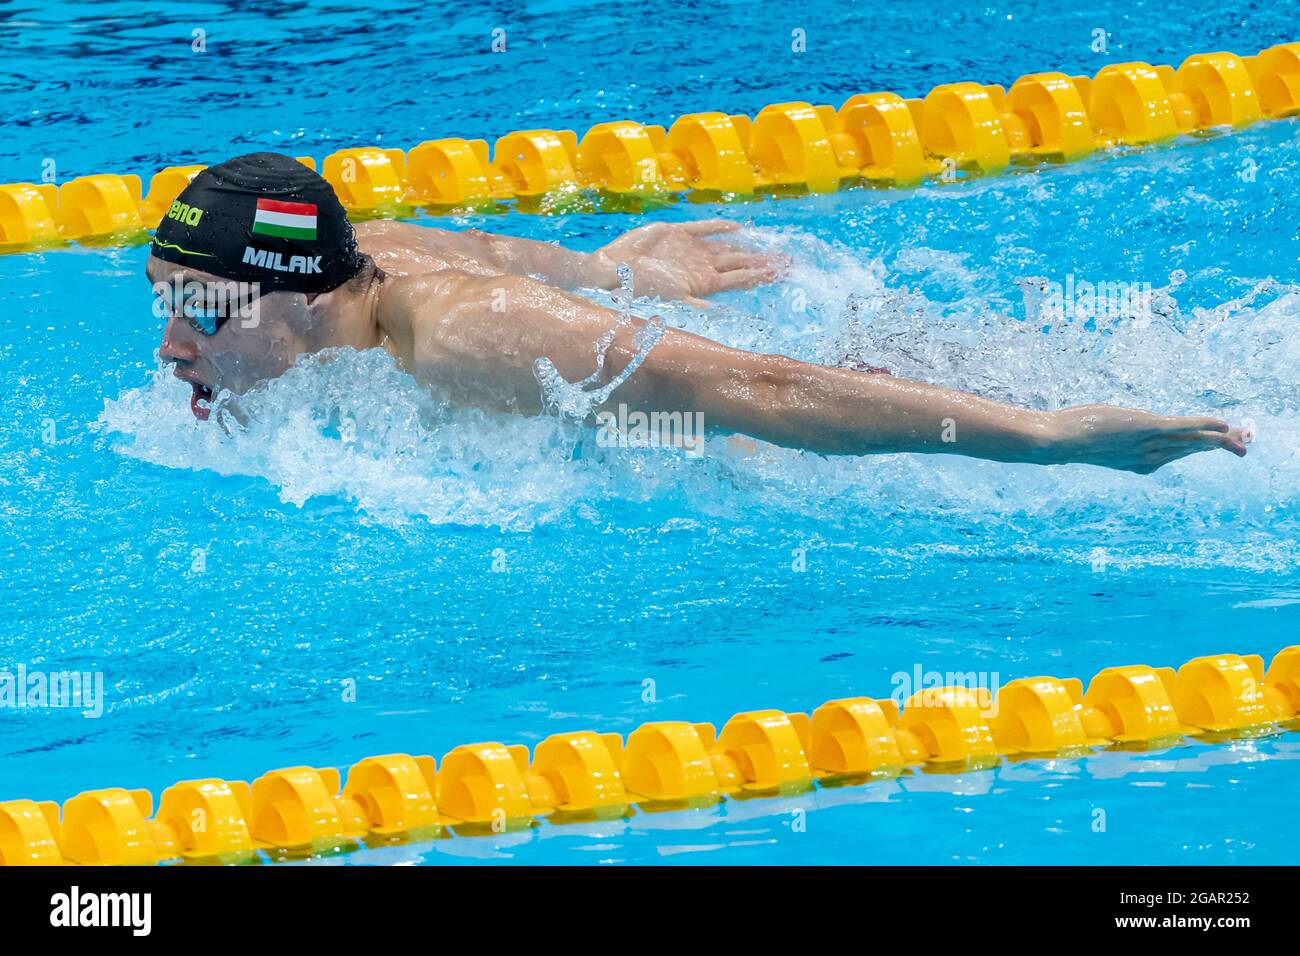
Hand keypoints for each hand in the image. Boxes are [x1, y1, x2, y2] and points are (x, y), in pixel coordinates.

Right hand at [593, 219, 783, 306]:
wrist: (613, 269)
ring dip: (745, 248)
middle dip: (761, 263)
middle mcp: (700, 267)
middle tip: (787, 262)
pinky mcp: (675, 233)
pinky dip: (718, 227)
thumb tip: (724, 313)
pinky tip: (737, 227)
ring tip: (768, 250)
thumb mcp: (671, 301)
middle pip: (738, 263)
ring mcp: (690, 250)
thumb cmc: (639, 289)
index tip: (782, 273)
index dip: (760, 275)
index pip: (738, 278)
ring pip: (725, 247)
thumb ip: (698, 306)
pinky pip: (702, 228)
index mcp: (703, 283)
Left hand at [1049, 405, 1248, 473]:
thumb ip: (1117, 441)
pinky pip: (1181, 427)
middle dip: (1219, 447)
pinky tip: (1222, 424)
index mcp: (1140, 463)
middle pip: (1191, 450)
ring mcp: (1147, 443)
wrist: (1057, 442)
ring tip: (1243, 437)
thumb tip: (1121, 433)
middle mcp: (1148, 457)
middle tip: (1244, 445)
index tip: (1218, 445)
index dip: (1200, 449)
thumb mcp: (1100, 441)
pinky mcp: (1144, 427)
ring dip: (1220, 438)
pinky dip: (1203, 425)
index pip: (1177, 455)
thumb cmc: (1072, 438)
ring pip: (1192, 441)